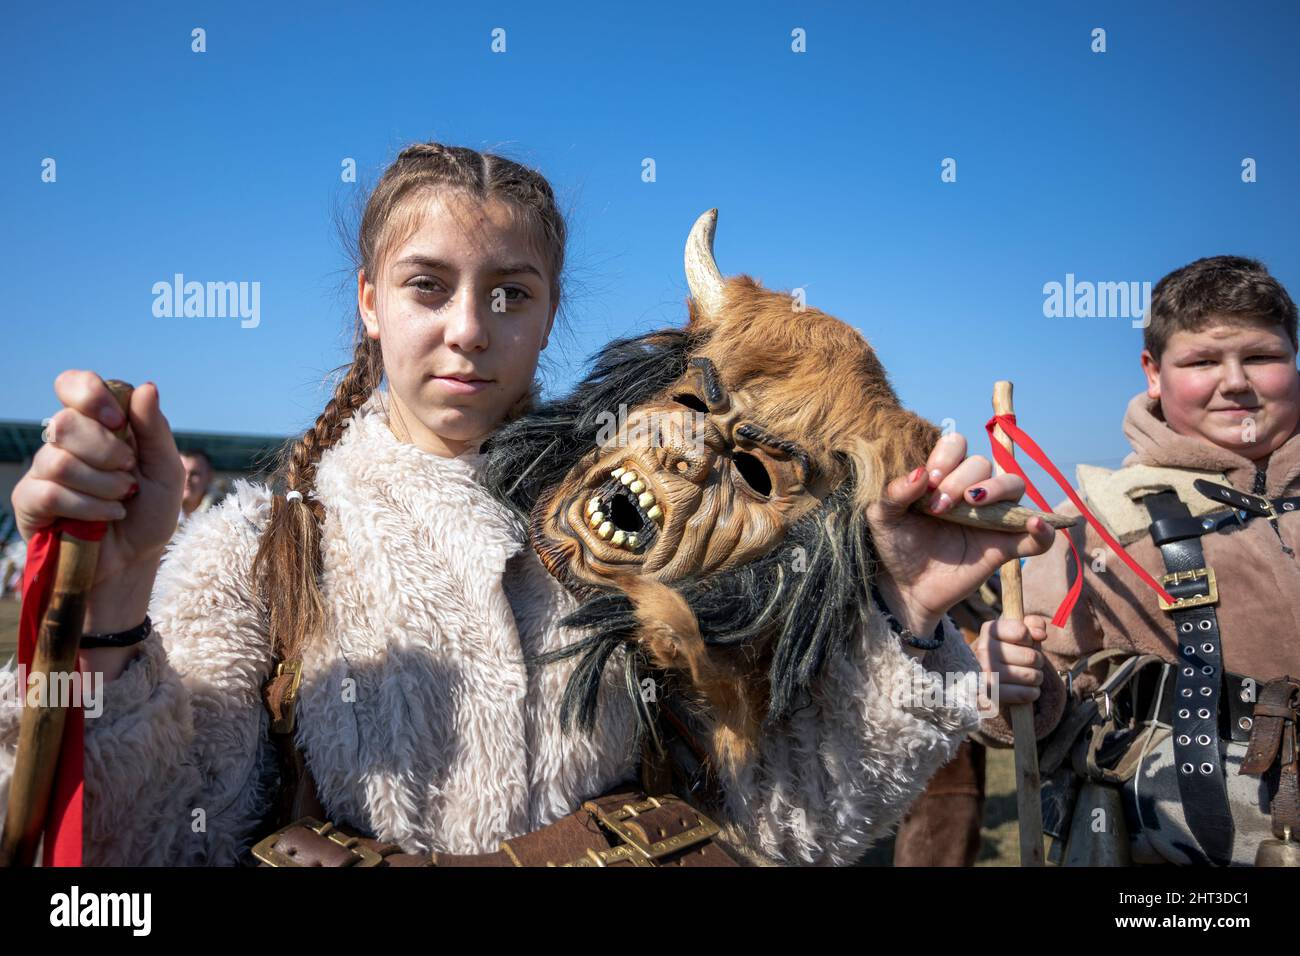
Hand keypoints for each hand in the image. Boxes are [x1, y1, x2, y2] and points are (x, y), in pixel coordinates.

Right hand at [12, 372, 183, 630]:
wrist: (134, 562)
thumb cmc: (150, 513)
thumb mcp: (167, 470)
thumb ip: (155, 430)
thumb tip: (146, 386)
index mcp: (97, 425)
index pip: (73, 384)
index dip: (90, 395)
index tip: (118, 422)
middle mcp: (65, 442)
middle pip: (66, 422)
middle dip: (108, 452)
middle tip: (129, 474)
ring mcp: (43, 470)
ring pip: (60, 461)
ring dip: (103, 485)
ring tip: (122, 500)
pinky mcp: (30, 501)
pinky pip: (51, 492)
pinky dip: (89, 506)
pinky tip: (106, 516)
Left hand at [867, 431, 1055, 635]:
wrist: (906, 587)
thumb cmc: (897, 546)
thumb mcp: (883, 519)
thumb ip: (894, 493)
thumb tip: (920, 473)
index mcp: (942, 477)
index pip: (957, 446)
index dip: (947, 456)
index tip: (930, 482)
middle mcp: (970, 491)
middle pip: (982, 464)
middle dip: (961, 479)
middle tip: (940, 507)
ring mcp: (990, 518)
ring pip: (1013, 485)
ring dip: (997, 488)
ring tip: (974, 504)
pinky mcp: (1004, 547)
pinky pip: (1036, 536)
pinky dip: (1043, 529)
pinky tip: (1035, 525)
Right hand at [973, 614, 1049, 711]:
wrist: (985, 674)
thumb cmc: (1008, 648)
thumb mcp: (1019, 631)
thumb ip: (1033, 624)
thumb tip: (1040, 634)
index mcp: (989, 631)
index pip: (1022, 632)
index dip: (1030, 638)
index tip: (1025, 641)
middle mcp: (984, 651)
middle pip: (1031, 656)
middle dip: (1037, 660)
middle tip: (1028, 661)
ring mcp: (987, 673)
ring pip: (1032, 676)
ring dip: (1036, 676)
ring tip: (1026, 674)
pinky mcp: (992, 693)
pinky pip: (1027, 693)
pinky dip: (1032, 692)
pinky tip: (1023, 687)